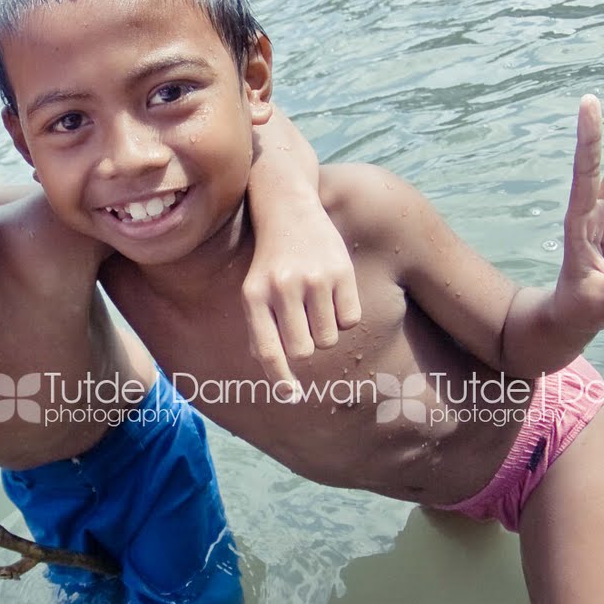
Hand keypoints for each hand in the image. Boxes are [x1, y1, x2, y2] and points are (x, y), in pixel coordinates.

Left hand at [243, 205, 361, 385]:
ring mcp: (314, 279)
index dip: (280, 380)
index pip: (269, 351)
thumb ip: (261, 330)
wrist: (287, 207)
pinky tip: (332, 292)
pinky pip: (350, 320)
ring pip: (329, 338)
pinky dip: (344, 316)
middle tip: (302, 323)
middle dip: (306, 345)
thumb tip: (275, 373)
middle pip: (304, 350)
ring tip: (314, 303)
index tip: (291, 397)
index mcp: (254, 297)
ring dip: (325, 331)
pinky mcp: (341, 271)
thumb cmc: (270, 260)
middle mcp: (282, 288)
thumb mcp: (253, 290)